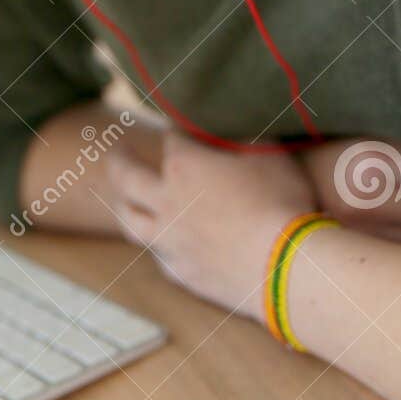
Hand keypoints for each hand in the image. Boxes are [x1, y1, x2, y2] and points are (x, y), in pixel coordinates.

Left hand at [104, 133, 315, 319]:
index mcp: (184, 165)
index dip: (177, 129)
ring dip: (122, 203)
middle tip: (116, 149)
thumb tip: (231, 125)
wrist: (284, 267)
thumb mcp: (269, 152)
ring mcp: (170, 241)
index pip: (172, 138)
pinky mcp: (182, 273)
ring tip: (121, 197)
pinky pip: (158, 255)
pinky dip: (156, 242)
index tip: (178, 125)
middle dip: (120, 158)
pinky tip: (162, 242)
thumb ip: (243, 135)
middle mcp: (166, 201)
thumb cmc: (281, 201)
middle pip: (127, 176)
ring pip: (130, 220)